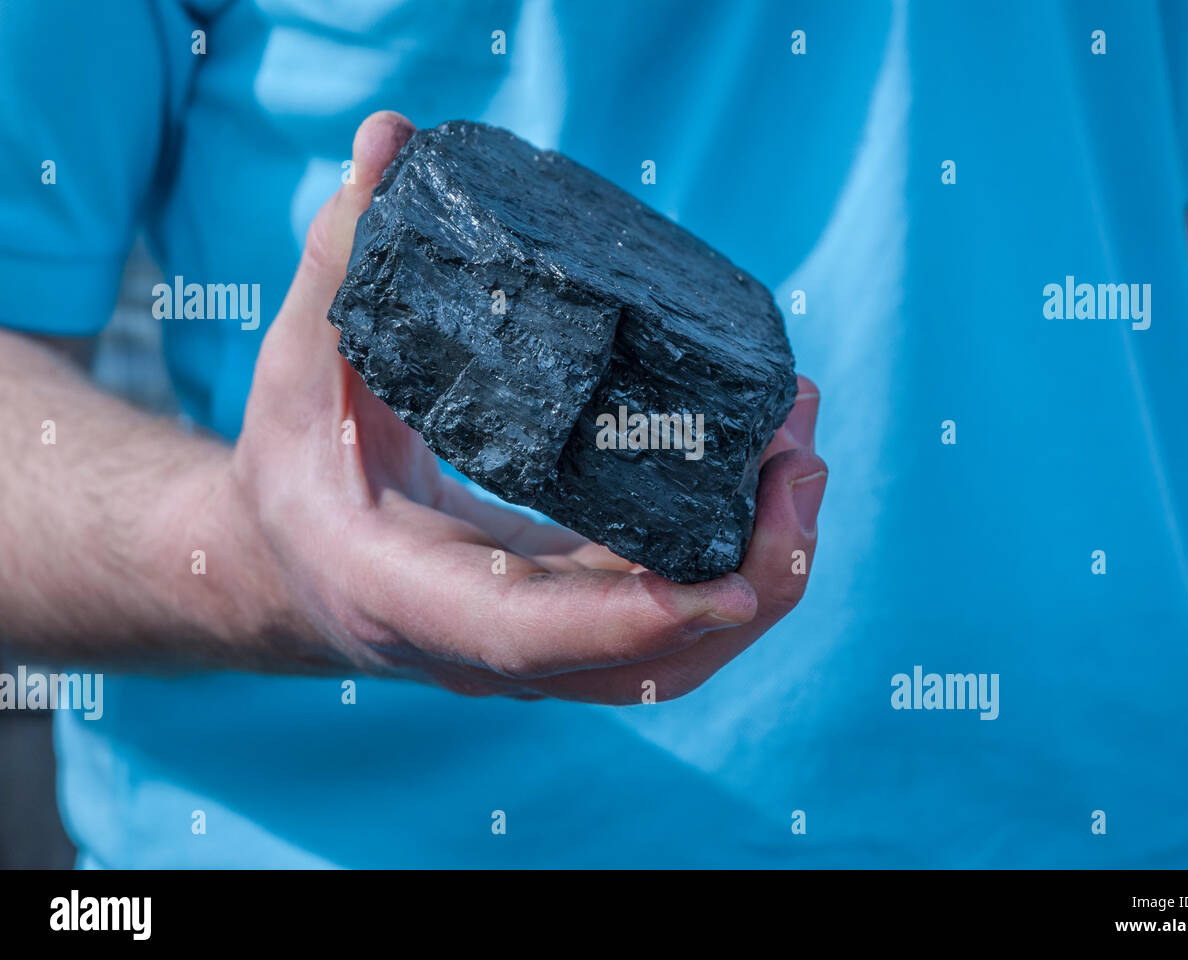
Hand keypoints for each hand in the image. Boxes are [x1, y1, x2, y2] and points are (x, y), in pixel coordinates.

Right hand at [229, 111, 827, 702]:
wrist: (292, 554)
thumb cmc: (295, 461)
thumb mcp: (299, 364)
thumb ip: (339, 261)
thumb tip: (390, 141)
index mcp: (404, 594)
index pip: (527, 633)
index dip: (630, 620)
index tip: (729, 585)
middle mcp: (479, 646)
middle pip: (636, 664)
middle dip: (743, 582)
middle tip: (799, 459)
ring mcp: (532, 648)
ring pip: (670, 657)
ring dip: (758, 572)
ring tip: (800, 450)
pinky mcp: (568, 617)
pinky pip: (665, 615)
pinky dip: (731, 557)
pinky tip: (769, 468)